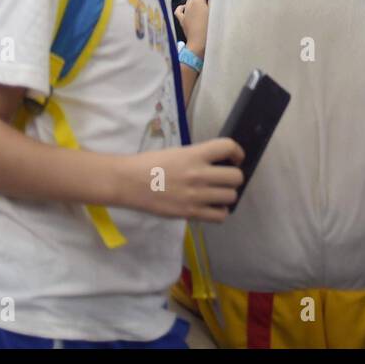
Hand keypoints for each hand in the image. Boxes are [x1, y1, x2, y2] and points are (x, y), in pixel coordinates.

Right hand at [122, 138, 243, 221]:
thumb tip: (217, 163)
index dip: (237, 152)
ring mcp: (195, 196)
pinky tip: (212, 208)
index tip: (235, 158)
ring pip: (231, 196)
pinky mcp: (189, 213)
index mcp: (194, 155)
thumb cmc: (149, 164)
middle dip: (233, 177)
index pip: (228, 147)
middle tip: (224, 179)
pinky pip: (220, 216)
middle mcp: (198, 174)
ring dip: (227, 195)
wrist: (127, 182)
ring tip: (217, 194)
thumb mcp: (177, 152)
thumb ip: (198, 157)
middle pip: (236, 177)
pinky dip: (220, 212)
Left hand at [174, 0, 210, 54]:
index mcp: (198, 1)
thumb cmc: (209, 28)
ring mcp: (184, 13)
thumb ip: (213, 2)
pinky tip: (186, 9)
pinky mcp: (182, 21)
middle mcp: (189, 4)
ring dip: (195, 2)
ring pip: (189, 3)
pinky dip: (183, 8)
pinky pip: (180, 11)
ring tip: (202, 6)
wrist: (199, 44)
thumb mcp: (215, 13)